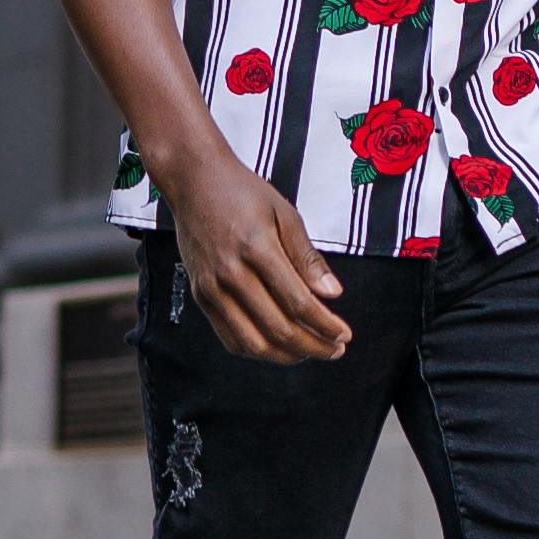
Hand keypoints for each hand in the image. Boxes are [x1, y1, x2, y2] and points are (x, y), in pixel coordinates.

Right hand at [161, 138, 354, 361]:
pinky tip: (277, 347)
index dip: (326, 325)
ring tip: (309, 353)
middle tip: (334, 350)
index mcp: (257, 248)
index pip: (298, 303)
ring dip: (286, 356)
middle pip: (278, 328)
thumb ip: (308, 258)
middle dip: (313, 346)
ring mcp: (211, 288)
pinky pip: (229, 337)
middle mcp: (230, 273)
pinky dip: (256, 350)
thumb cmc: (241, 193)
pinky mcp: (201, 295)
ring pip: (252, 342)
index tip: (343, 335)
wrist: (194, 182)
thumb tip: (332, 293)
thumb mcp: (285, 214)